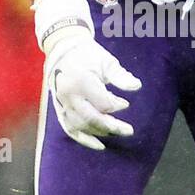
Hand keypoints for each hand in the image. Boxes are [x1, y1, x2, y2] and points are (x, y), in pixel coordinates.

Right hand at [46, 28, 140, 149]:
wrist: (63, 50)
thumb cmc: (88, 55)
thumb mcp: (107, 62)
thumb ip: (121, 76)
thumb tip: (136, 86)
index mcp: (81, 81)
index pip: (103, 103)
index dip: (117, 106)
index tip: (126, 104)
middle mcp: (69, 95)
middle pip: (92, 118)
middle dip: (112, 126)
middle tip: (128, 130)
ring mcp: (61, 103)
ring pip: (81, 126)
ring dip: (100, 132)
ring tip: (115, 132)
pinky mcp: (58, 109)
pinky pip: (69, 129)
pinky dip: (84, 139)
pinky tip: (99, 145)